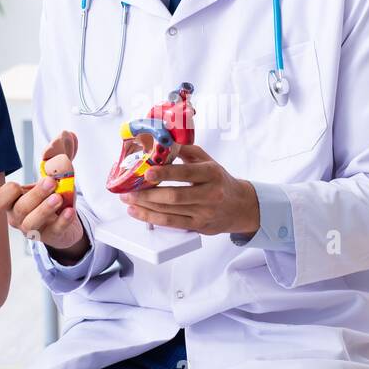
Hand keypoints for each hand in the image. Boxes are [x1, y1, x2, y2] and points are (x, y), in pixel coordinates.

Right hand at [0, 130, 86, 259]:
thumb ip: (58, 153)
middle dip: (34, 195)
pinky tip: (69, 211)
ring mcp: (34, 228)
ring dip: (44, 209)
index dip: (3, 194)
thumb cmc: (53, 194)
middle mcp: (19, 215)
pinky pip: (53, 231)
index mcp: (14, 200)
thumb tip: (66, 135)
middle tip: (50, 182)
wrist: (68, 217)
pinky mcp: (51, 236)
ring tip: (58, 198)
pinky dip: (61, 221)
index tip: (16, 185)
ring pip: (31, 223)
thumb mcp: (56, 172)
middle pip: (19, 209)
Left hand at [120, 143, 259, 235]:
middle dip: (148, 194)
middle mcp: (209, 194)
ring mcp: (204, 212)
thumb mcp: (208, 160)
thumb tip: (162, 142)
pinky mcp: (198, 226)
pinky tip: (138, 211)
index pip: (186, 173)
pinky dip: (151, 218)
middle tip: (129, 189)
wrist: (240, 206)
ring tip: (128, 199)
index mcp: (211, 173)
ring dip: (145, 206)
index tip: (148, 172)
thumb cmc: (219, 180)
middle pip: (175, 196)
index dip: (165, 173)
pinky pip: (171, 223)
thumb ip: (186, 151)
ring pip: (170, 211)